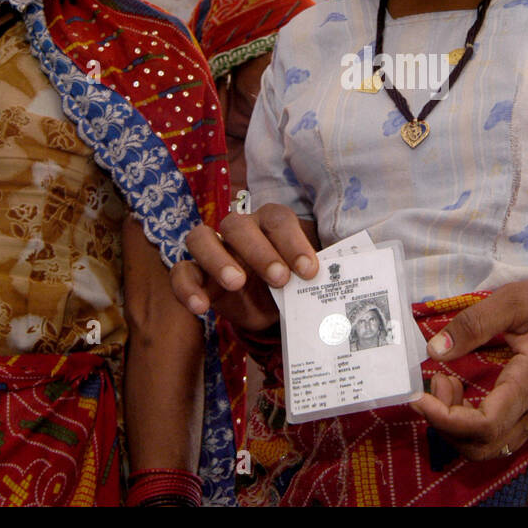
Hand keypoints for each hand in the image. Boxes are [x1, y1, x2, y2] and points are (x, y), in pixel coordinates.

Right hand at [169, 204, 317, 329]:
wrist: (273, 308)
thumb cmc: (294, 283)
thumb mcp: (308, 279)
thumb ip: (320, 275)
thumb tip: (345, 278)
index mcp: (270, 223)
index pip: (278, 219)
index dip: (293, 241)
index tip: (309, 271)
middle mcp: (239, 230)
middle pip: (238, 224)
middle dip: (259, 251)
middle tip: (279, 279)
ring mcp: (214, 249)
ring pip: (200, 237)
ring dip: (217, 258)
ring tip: (236, 283)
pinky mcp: (195, 273)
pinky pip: (181, 271)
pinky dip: (186, 287)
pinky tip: (201, 307)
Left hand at [411, 275, 527, 460]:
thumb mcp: (514, 300)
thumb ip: (474, 323)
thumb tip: (436, 349)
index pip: (485, 424)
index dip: (445, 419)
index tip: (420, 396)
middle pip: (483, 446)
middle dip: (447, 424)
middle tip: (436, 384)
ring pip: (488, 447)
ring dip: (456, 426)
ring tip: (447, 383)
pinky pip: (496, 437)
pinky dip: (468, 424)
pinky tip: (461, 391)